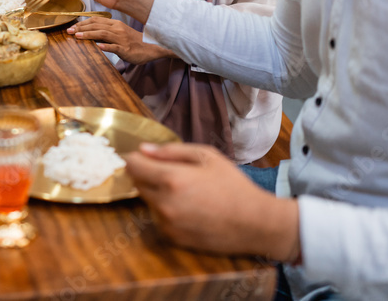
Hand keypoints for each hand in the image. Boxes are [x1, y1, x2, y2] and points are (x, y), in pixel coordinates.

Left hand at [67, 18, 176, 64]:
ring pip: (103, 34)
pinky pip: (115, 47)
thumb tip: (90, 33)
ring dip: (89, 35)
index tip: (72, 27)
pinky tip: (98, 47)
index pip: (96, 20)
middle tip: (69, 31)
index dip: (83, 23)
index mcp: (115, 24)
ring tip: (78, 37)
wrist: (152, 47)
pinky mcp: (126, 49)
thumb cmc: (134, 41)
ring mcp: (122, 38)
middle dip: (82, 28)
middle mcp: (117, 29)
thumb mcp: (119, 33)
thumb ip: (106, 32)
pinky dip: (106, 46)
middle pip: (97, 25)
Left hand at [124, 143, 299, 260]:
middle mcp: (164, 203)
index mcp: (171, 179)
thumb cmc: (233, 185)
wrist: (255, 223)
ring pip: (147, 201)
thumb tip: (143, 149)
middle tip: (171, 172)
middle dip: (147, 175)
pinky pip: (158, 219)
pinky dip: (166, 211)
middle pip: (137, 183)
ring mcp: (167, 223)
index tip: (143, 157)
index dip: (135, 158)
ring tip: (184, 191)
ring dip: (156, 194)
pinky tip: (188, 207)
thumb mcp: (207, 156)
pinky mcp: (173, 238)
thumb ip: (171, 151)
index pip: (132, 166)